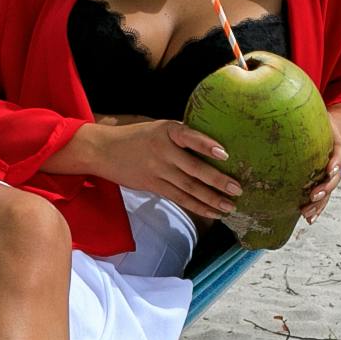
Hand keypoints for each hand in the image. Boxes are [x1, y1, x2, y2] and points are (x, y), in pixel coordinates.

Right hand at [56, 117, 246, 219]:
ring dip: (211, 199)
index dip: (206, 145)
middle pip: (193, 169)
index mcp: (166, 131)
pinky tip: (212, 211)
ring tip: (230, 206)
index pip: (189, 137)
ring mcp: (157, 171)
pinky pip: (179, 198)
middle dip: (217, 181)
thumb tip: (212, 143)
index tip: (224, 153)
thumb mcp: (158, 127)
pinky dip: (197, 206)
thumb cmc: (136, 136)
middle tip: (238, 189)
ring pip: (188, 188)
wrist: (103, 150)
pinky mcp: (153, 186)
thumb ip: (182, 135)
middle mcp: (163, 151)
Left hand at [298, 109, 340, 222]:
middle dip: (324, 190)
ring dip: (318, 204)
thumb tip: (287, 100)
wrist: (333, 131)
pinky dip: (316, 208)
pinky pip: (321, 197)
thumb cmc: (323, 123)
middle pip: (333, 179)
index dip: (335, 163)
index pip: (339, 156)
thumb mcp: (322, 116)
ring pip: (327, 192)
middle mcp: (335, 163)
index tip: (330, 170)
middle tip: (313, 197)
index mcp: (338, 147)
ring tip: (307, 215)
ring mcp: (330, 175)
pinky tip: (308, 219)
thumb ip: (309, 112)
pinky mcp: (322, 182)